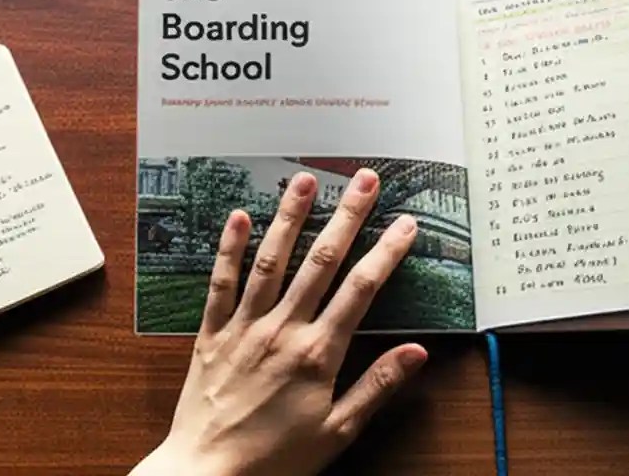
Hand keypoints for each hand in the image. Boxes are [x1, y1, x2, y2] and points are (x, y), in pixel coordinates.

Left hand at [131, 168, 426, 475]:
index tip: (406, 223)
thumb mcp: (337, 432)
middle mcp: (282, 330)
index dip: (386, 252)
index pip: (361, 290)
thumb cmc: (273, 461)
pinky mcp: (211, 335)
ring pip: (271, 260)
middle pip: (321, 261)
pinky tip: (238, 216)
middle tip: (365, 179)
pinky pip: (221, 283)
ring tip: (305, 180)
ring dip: (290, 217)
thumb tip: (416, 353)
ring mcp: (244, 328)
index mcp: (317, 353)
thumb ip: (377, 387)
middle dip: (347, 216)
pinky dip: (229, 248)